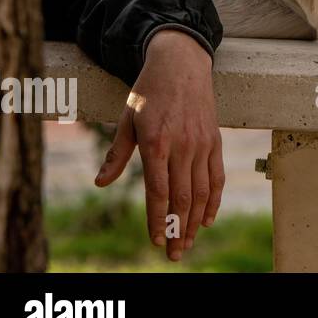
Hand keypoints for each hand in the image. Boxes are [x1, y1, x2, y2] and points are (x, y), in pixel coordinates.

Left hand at [94, 29, 222, 261]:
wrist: (182, 63)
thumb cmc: (149, 91)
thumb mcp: (127, 118)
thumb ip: (117, 154)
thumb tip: (101, 183)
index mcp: (157, 142)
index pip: (159, 191)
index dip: (157, 219)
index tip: (154, 240)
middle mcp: (183, 146)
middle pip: (183, 197)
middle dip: (177, 229)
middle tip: (173, 254)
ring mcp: (202, 144)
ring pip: (202, 192)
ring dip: (195, 221)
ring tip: (188, 243)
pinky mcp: (215, 141)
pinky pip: (217, 176)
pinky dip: (214, 200)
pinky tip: (207, 219)